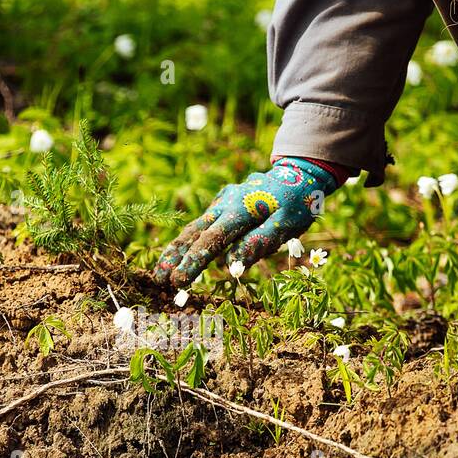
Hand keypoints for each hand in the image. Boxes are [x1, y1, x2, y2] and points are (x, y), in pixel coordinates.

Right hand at [153, 157, 340, 288]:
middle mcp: (225, 204)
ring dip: (177, 249)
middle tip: (158, 280)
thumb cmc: (296, 204)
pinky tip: (181, 256)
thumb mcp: (286, 224)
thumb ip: (258, 243)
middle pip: (193, 233)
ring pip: (195, 228)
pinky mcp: (224, 204)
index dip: (192, 263)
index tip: (178, 282)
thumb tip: (232, 264)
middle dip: (174, 257)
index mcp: (240, 210)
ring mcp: (222, 202)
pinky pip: (204, 224)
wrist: (299, 175)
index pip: (210, 241)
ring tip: (162, 270)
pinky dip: (191, 240)